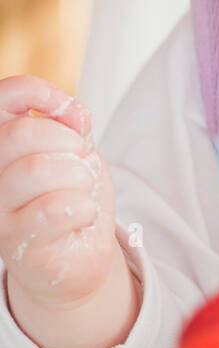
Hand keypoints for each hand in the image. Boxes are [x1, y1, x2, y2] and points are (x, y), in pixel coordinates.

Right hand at [0, 76, 118, 308]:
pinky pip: (52, 209)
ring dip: (77, 176)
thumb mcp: (77, 152)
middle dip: (67, 142)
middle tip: (80, 161)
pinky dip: (82, 206)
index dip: (37, 92)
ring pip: (34, 170)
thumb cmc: (72, 198)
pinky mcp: (15, 244)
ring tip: (83, 190)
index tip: (70, 111)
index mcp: (2, 145)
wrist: (77, 256)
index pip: (3, 98)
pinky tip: (83, 213)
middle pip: (19, 135)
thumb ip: (72, 127)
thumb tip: (73, 112)